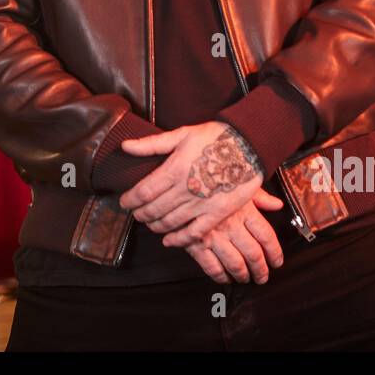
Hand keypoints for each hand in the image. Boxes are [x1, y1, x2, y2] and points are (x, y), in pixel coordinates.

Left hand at [118, 121, 264, 246]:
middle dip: (140, 214)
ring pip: (170, 222)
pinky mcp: (217, 213)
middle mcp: (186, 189)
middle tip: (135, 214)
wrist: (250, 144)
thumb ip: (152, 144)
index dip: (130, 200)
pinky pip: (194, 232)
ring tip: (149, 223)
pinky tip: (169, 240)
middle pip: (154, 209)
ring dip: (155, 225)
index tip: (124, 202)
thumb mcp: (182, 134)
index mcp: (175, 169)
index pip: (143, 192)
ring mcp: (202, 203)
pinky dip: (179, 239)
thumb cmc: (215, 136)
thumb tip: (125, 146)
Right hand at [183, 188, 284, 283]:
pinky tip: (225, 278)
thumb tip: (277, 205)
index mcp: (244, 209)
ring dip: (242, 276)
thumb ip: (259, 196)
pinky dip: (221, 277)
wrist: (177, 184)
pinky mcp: (195, 244)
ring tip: (245, 279)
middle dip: (261, 270)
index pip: (266, 237)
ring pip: (235, 264)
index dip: (275, 253)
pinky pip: (212, 267)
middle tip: (263, 277)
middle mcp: (231, 224)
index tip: (276, 261)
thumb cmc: (209, 181)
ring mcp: (213, 236)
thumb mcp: (237, 182)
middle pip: (253, 254)